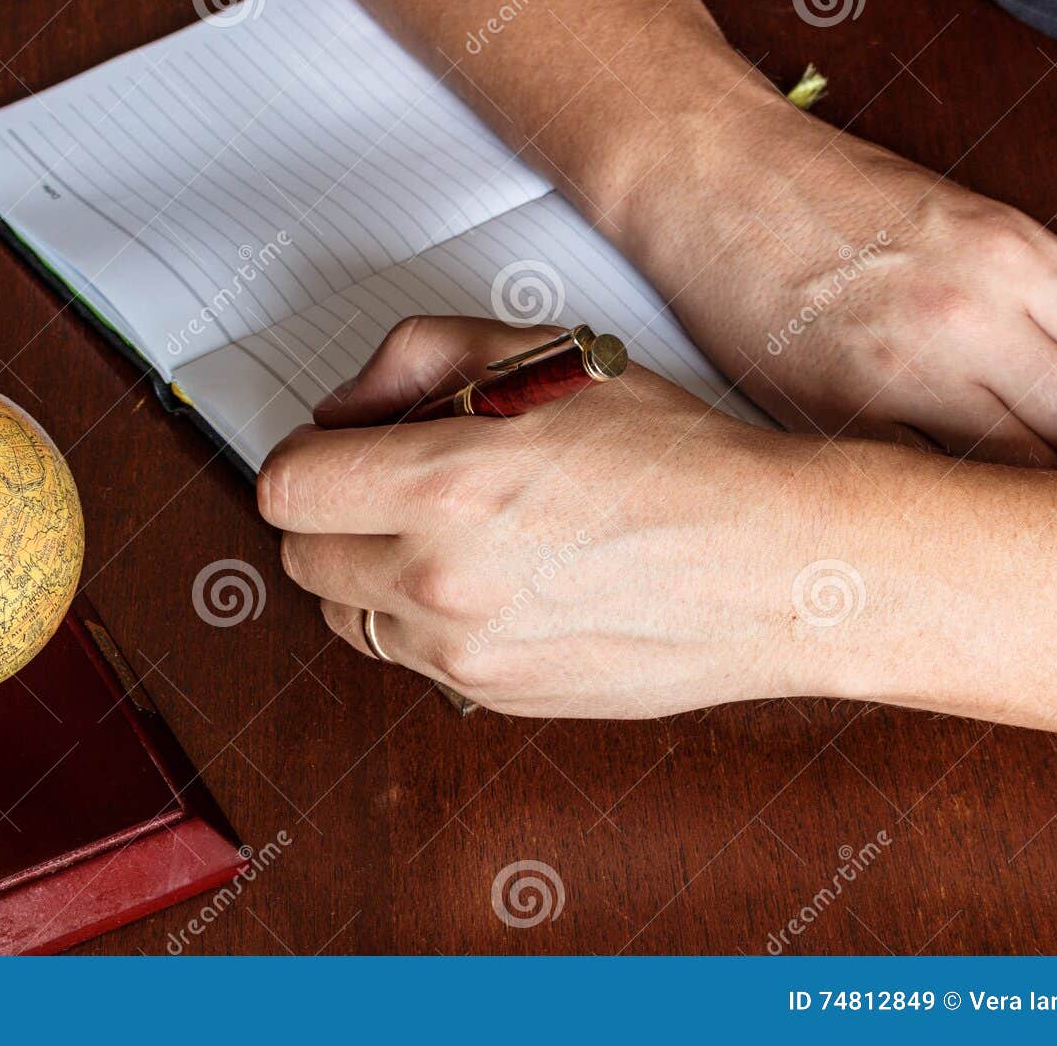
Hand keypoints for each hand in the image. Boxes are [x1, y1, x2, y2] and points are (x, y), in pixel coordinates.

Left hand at [256, 315, 863, 716]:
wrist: (771, 568)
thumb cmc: (676, 458)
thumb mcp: (544, 358)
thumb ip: (418, 359)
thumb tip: (343, 406)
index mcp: (444, 484)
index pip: (285, 488)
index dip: (306, 459)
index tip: (337, 450)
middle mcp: (439, 580)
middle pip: (301, 558)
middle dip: (332, 514)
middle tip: (392, 486)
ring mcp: (463, 653)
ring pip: (345, 617)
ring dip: (370, 574)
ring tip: (448, 537)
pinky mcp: (493, 698)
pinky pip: (408, 659)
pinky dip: (422, 622)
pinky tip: (492, 583)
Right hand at [623, 96, 1056, 466]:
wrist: (709, 183)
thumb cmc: (823, 192)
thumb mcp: (957, 212)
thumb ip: (1029, 286)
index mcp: (1009, 250)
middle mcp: (966, 315)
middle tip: (1019, 411)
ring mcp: (899, 376)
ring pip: (1024, 473)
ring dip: (1004, 464)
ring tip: (960, 433)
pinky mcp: (837, 420)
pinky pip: (930, 486)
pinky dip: (930, 479)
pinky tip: (904, 445)